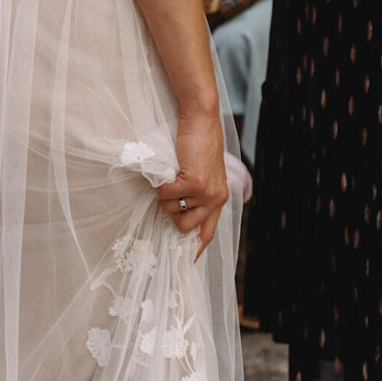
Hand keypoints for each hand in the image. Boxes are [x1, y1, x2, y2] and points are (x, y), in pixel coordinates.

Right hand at [156, 109, 229, 257]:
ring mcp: (206, 193)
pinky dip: (162, 183)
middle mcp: (216, 199)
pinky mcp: (195, 183)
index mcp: (219, 198)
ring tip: (174, 175)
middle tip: (171, 191)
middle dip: (172, 212)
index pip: (208, 232)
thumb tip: (177, 212)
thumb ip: (197, 192)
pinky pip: (167, 194)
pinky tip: (172, 168)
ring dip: (166, 195)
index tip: (187, 261)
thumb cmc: (197, 141)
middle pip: (184, 227)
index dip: (196, 248)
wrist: (201, 119)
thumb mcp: (202, 171)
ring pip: (172, 210)